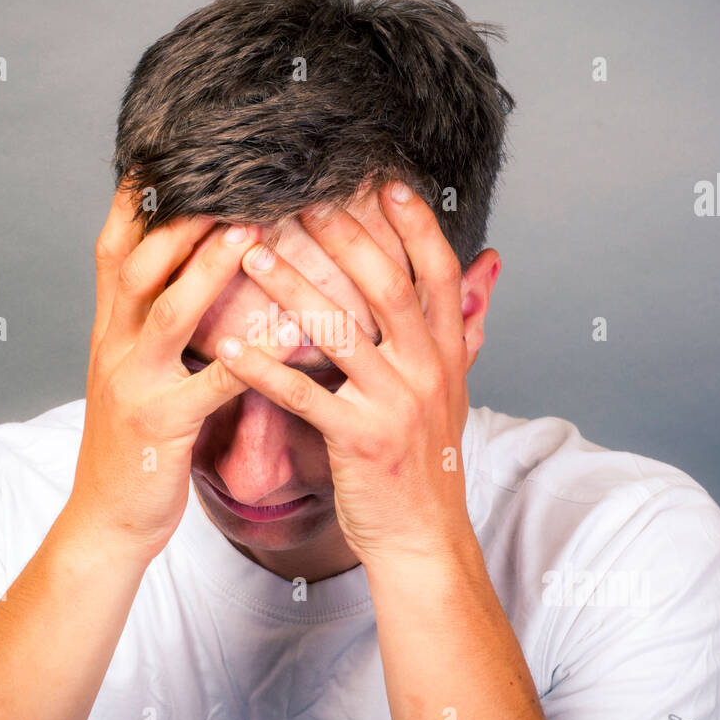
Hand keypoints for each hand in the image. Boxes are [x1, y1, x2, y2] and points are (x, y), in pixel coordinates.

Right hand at [65, 185, 266, 561]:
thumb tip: (182, 274)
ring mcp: (133, 386)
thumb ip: (150, 326)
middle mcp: (113, 348)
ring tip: (249, 232)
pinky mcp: (161, 426)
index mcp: (109, 332)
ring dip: (207, 270)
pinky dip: (249, 359)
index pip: (113, 251)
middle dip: (177, 220)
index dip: (133, 202)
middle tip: (225, 178)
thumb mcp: (130, 374)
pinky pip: (211, 385)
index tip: (164, 156)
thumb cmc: (132, 443)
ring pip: (167, 314)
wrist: (106, 519)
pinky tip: (285, 336)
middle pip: (137, 266)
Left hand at [215, 181, 474, 565]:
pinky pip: (304, 395)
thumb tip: (490, 261)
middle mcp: (427, 371)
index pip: (438, 274)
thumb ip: (464, 321)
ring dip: (291, 288)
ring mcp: (396, 405)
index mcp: (447, 353)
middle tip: (299, 199)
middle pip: (386, 289)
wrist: (422, 537)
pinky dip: (264, 369)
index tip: (385, 182)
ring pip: (339, 332)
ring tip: (250, 253)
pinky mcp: (360, 440)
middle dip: (343, 239)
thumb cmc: (424, 460)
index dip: (415, 226)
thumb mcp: (454, 387)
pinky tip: (229, 346)